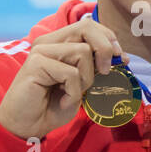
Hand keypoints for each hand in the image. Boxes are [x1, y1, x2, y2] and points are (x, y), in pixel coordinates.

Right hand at [0, 20, 123, 140]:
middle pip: (86, 28)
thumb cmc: (54, 105)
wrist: (28, 126)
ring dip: (86, 78)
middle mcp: (49, 42)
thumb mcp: (82, 83)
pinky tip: (63, 101)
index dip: (108, 38)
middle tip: (106, 71)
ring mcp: (41, 51)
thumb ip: (95, 66)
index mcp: (59, 42)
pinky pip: (70, 73)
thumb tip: (122, 56)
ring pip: (82, 52)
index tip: (120, 58)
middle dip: (104, 48)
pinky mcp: (35, 63)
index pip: (89, 26)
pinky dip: (73, 92)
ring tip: (72, 93)